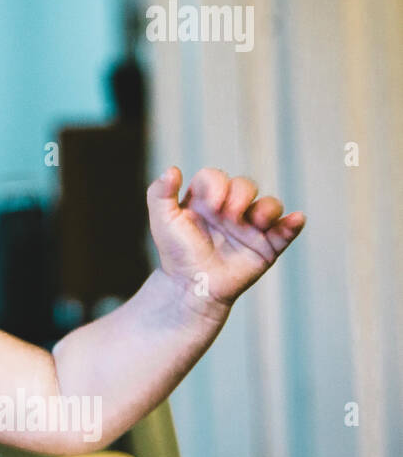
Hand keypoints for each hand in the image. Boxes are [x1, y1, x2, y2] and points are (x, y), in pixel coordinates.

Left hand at [146, 166, 304, 309]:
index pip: (217, 177)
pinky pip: (286, 231)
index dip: (216, 184)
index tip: (210, 204)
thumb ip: (160, 193)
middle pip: (245, 185)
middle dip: (240, 194)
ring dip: (266, 208)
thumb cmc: (175, 253)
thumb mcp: (162, 220)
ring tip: (255, 221)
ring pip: (269, 205)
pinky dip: (293, 224)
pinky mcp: (266, 246)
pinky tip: (295, 219)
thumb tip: (172, 169)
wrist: (191, 287)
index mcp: (206, 200)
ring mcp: (250, 227)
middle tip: (228, 214)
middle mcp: (230, 210)